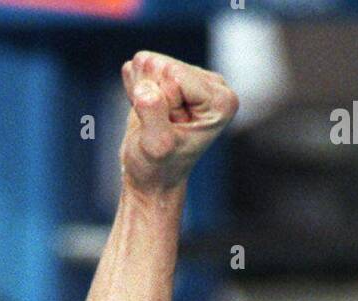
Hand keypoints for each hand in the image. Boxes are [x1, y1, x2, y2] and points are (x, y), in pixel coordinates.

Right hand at [119, 51, 237, 192]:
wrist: (151, 179)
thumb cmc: (157, 168)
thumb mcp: (156, 146)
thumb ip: (153, 114)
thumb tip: (146, 88)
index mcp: (221, 101)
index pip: (174, 76)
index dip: (162, 104)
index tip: (169, 131)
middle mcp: (215, 85)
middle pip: (164, 66)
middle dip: (152, 96)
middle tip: (160, 126)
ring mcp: (195, 79)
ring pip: (151, 64)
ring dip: (142, 92)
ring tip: (152, 121)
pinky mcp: (176, 76)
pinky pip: (142, 65)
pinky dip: (136, 88)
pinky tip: (144, 110)